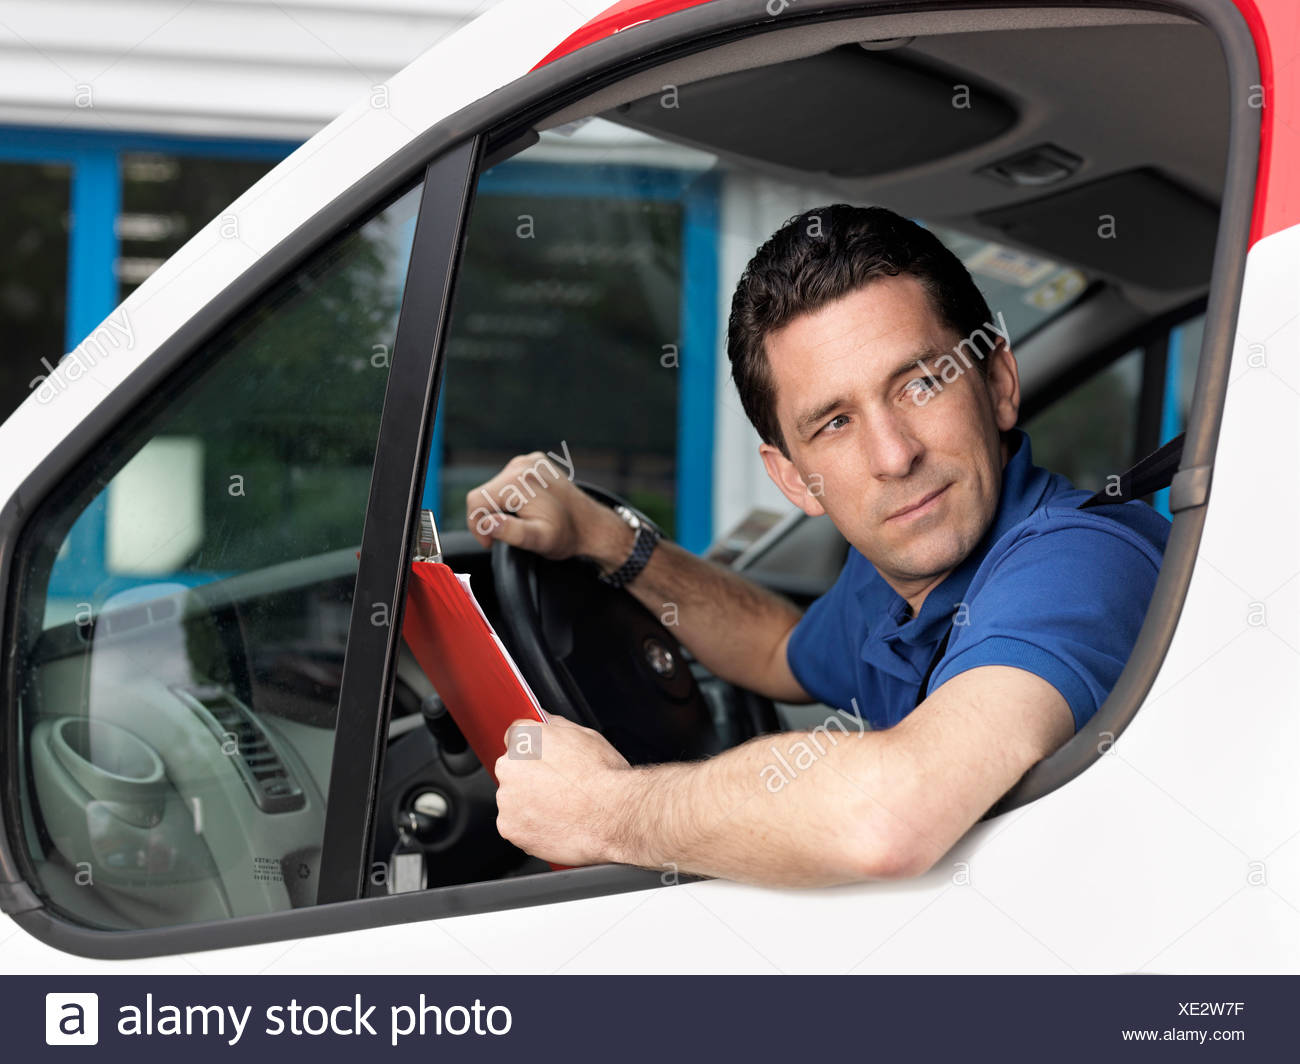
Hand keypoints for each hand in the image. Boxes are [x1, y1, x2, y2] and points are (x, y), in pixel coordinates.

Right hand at [464, 451, 621, 562]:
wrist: (591, 524)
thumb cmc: (566, 535)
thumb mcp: (538, 540)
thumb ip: (511, 532)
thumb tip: (486, 523)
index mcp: (518, 482)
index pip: (476, 501)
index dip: (476, 525)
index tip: (490, 542)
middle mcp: (522, 465)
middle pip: (484, 492)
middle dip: (490, 515)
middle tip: (509, 533)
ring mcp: (529, 460)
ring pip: (495, 486)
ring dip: (500, 505)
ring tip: (521, 520)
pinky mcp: (534, 461)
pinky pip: (510, 478)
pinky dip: (511, 495)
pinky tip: (529, 506)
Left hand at [495, 715, 631, 866]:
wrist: (613, 817)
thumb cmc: (604, 778)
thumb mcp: (587, 736)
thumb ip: (557, 725)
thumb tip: (547, 721)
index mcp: (525, 739)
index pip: (515, 737)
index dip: (533, 749)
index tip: (544, 760)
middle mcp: (509, 767)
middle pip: (512, 771)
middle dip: (530, 778)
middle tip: (558, 787)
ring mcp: (507, 801)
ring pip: (513, 801)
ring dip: (530, 804)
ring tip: (561, 810)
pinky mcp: (511, 829)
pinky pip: (517, 827)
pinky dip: (532, 828)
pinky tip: (557, 825)